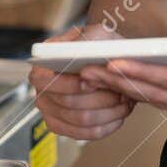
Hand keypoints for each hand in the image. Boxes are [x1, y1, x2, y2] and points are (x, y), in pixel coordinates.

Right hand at [29, 24, 135, 141]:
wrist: (110, 62)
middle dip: (98, 97)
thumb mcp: (97, 33)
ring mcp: (52, 112)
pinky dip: (109, 124)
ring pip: (82, 120)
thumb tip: (78, 53)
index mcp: (42, 65)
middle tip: (119, 89)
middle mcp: (42, 90)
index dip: (68, 84)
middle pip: (67, 103)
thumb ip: (88, 39)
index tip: (92, 81)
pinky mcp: (66, 128)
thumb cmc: (101, 46)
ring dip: (109, 110)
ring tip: (124, 98)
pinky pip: (88, 133)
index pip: (45, 80)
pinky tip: (119, 112)